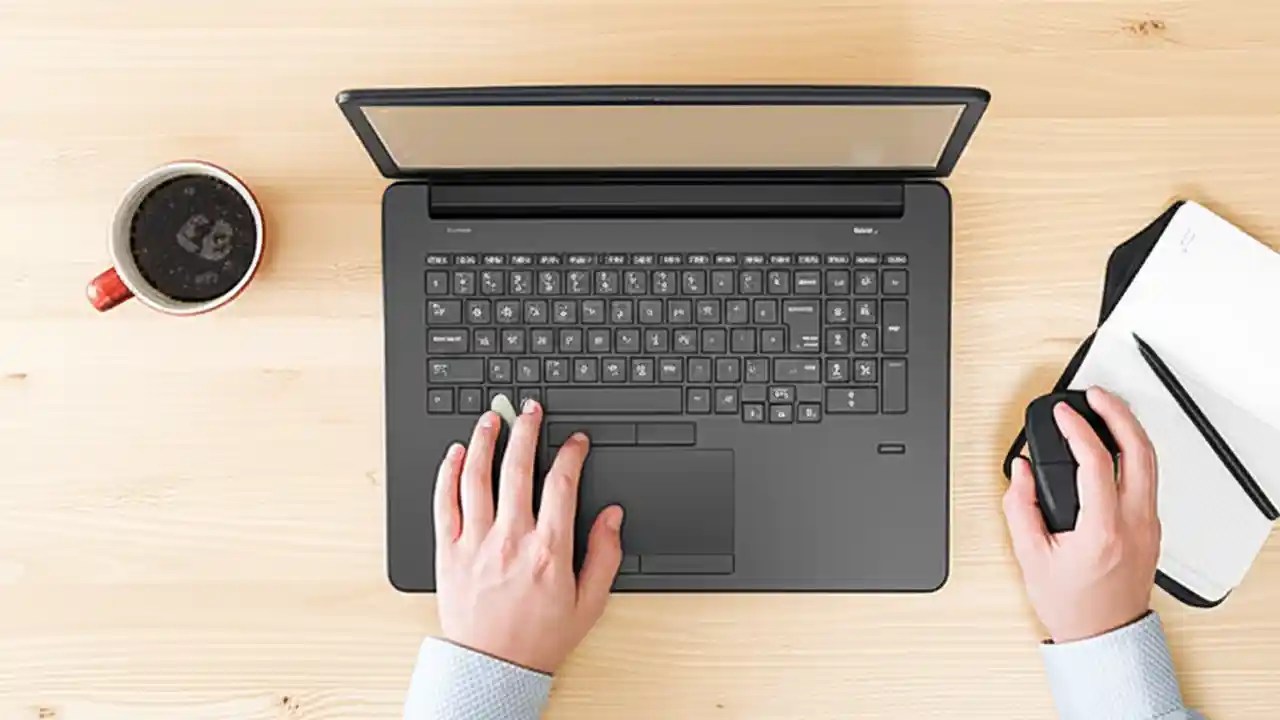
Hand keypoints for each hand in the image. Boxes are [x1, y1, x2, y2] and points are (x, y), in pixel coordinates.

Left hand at [433, 400, 623, 672]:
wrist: (492, 669)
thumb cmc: (538, 639)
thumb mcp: (589, 604)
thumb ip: (605, 556)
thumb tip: (612, 517)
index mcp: (549, 550)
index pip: (561, 485)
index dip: (571, 454)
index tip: (576, 442)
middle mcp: (510, 540)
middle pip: (517, 469)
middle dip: (526, 431)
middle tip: (530, 410)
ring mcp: (476, 543)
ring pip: (476, 477)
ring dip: (484, 441)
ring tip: (491, 419)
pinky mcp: (448, 551)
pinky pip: (444, 502)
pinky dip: (448, 473)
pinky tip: (455, 454)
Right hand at [1003, 386, 1160, 642]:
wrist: (1104, 634)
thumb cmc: (1071, 604)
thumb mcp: (1029, 556)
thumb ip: (1019, 507)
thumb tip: (1020, 470)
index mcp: (1103, 530)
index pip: (1096, 463)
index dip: (1078, 430)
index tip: (1062, 413)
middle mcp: (1135, 524)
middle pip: (1140, 452)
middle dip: (1118, 415)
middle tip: (1096, 395)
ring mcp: (1149, 525)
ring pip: (1151, 462)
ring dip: (1130, 429)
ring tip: (1107, 409)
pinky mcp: (1152, 527)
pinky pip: (1149, 478)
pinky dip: (1134, 451)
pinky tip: (1116, 443)